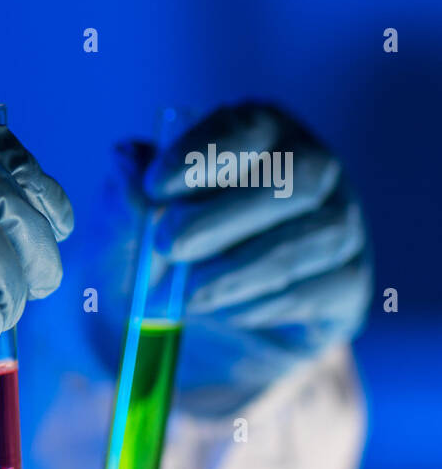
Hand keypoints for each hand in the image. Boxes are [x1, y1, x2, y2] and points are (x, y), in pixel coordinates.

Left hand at [130, 103, 371, 412]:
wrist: (165, 342)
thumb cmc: (144, 267)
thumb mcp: (118, 238)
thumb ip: (122, 202)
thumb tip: (128, 162)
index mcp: (256, 139)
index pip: (250, 126)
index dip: (204, 153)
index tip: (154, 188)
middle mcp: (311, 172)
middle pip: (298, 174)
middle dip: (224, 215)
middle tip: (168, 246)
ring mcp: (339, 227)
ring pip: (319, 234)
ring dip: (242, 268)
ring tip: (188, 296)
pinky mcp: (349, 286)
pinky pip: (330, 287)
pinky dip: (270, 303)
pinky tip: (228, 314)